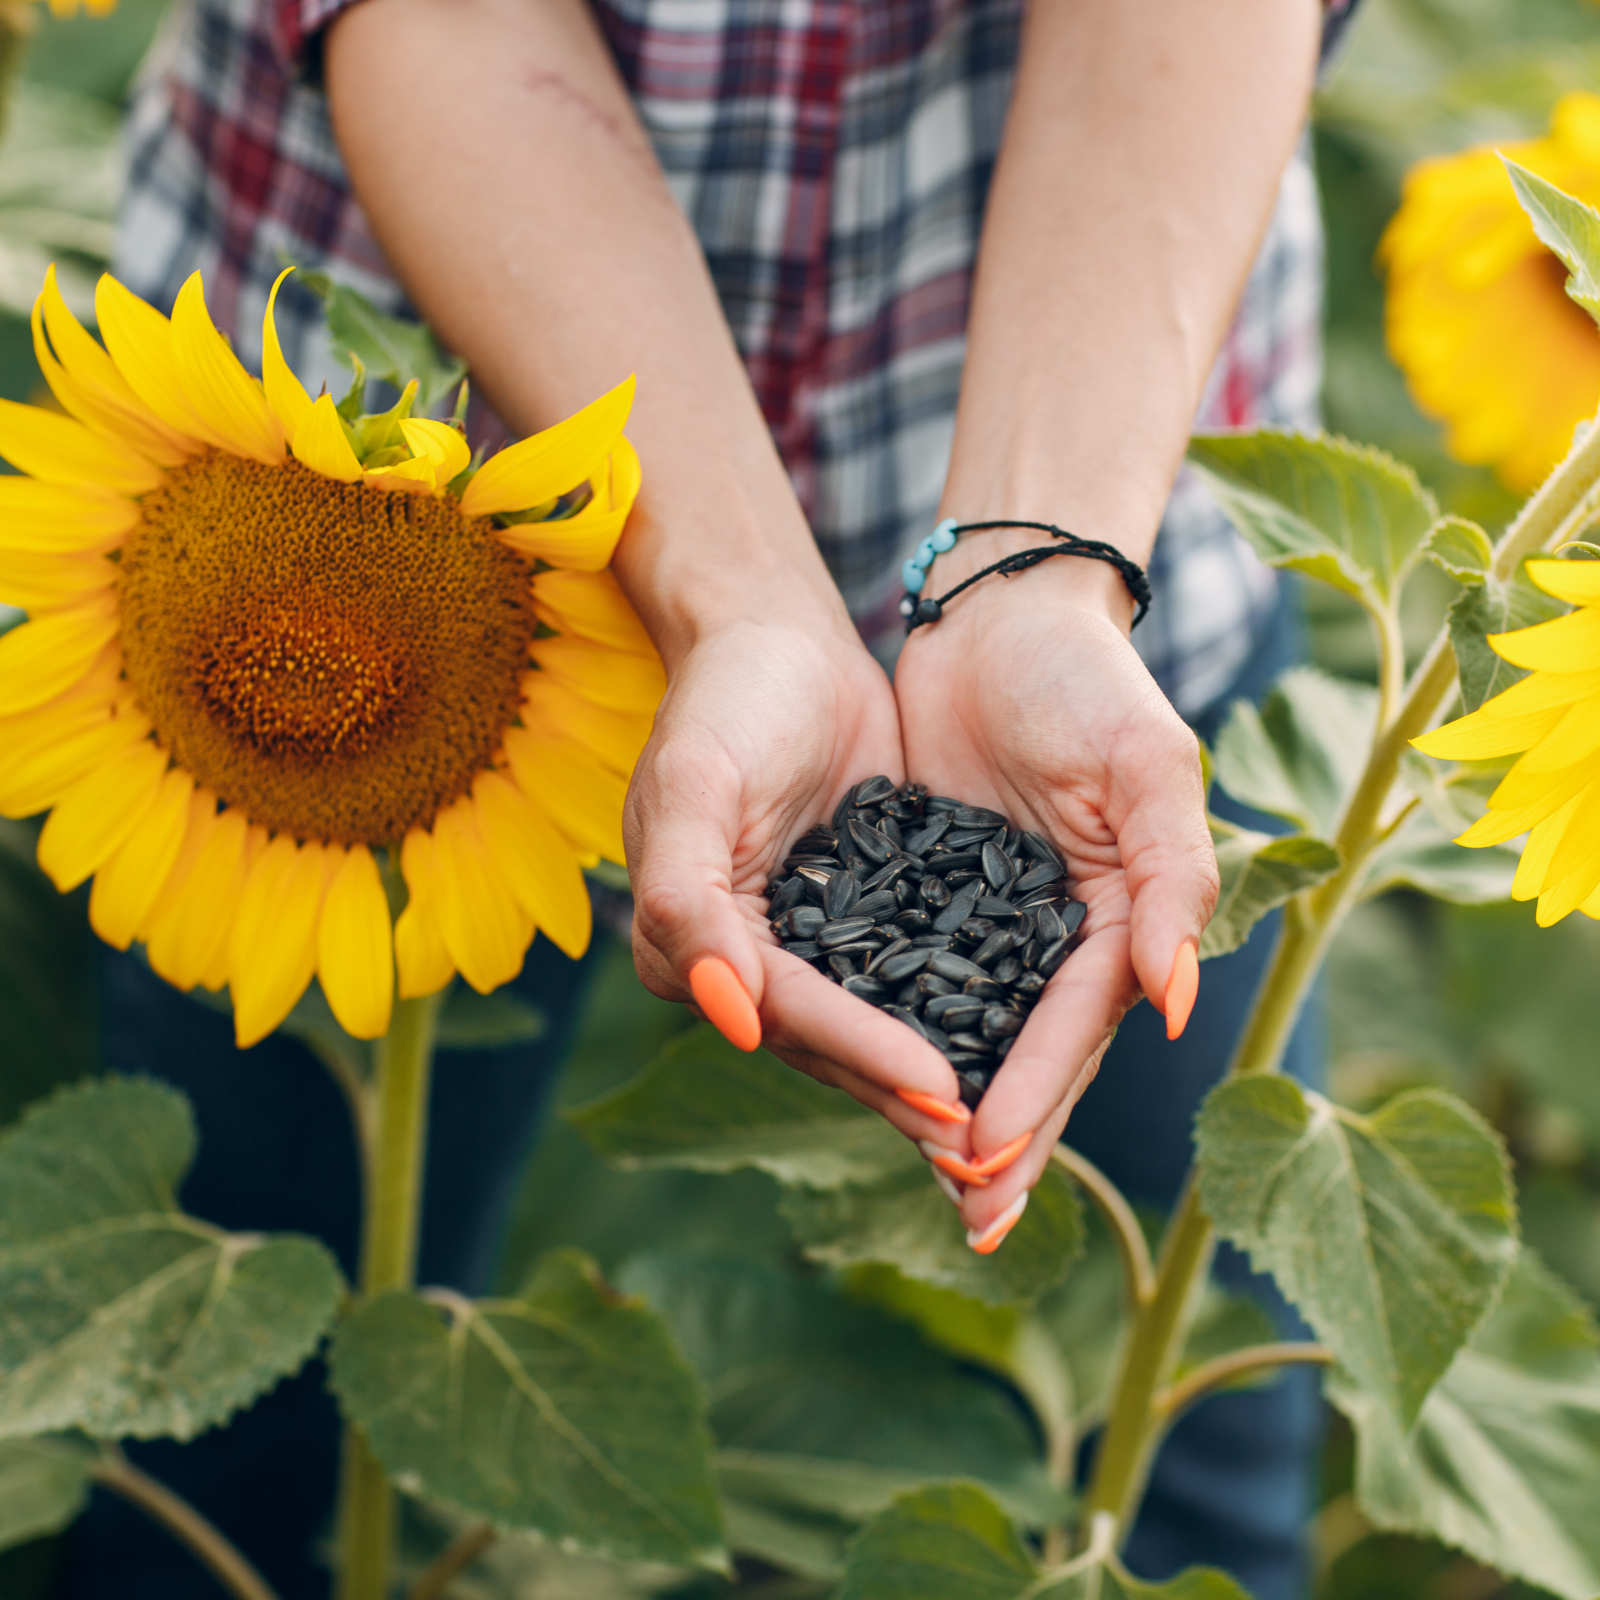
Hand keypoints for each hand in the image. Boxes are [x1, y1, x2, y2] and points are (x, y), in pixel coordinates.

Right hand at [624, 617, 978, 1154]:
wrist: (777, 638)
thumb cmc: (725, 699)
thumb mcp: (693, 784)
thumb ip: (686, 900)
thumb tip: (728, 1013)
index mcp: (694, 943)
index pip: (790, 1012)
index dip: (865, 1054)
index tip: (942, 1094)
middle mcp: (750, 961)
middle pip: (836, 1041)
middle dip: (912, 1098)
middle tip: (993, 1157)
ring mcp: (812, 943)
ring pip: (881, 1025)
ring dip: (942, 1080)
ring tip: (1015, 1136)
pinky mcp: (868, 915)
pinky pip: (914, 977)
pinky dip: (961, 1015)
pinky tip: (1023, 1050)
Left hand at [894, 542, 1217, 1238]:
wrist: (1000, 616)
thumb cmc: (1084, 680)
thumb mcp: (1146, 766)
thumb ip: (1172, 880)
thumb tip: (1178, 1006)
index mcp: (1117, 916)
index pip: (1078, 1024)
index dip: (1039, 1094)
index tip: (990, 1160)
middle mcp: (1057, 934)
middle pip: (1029, 1053)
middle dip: (1003, 1139)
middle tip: (970, 1221)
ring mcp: (990, 921)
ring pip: (970, 1034)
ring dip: (948, 1109)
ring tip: (928, 1187)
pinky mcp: (927, 894)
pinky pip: (910, 979)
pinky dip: (893, 1034)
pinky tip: (863, 1083)